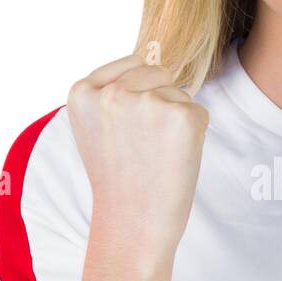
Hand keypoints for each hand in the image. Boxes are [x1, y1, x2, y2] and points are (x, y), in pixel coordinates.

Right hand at [66, 51, 208, 258]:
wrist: (132, 226)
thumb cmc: (118, 179)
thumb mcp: (97, 126)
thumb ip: (113, 89)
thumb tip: (151, 53)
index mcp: (82, 91)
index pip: (131, 64)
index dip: (138, 97)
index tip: (128, 133)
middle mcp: (112, 92)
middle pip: (157, 73)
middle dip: (159, 103)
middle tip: (144, 148)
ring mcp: (147, 103)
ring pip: (179, 93)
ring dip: (176, 120)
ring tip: (156, 156)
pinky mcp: (182, 117)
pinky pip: (199, 113)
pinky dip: (195, 136)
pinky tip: (173, 160)